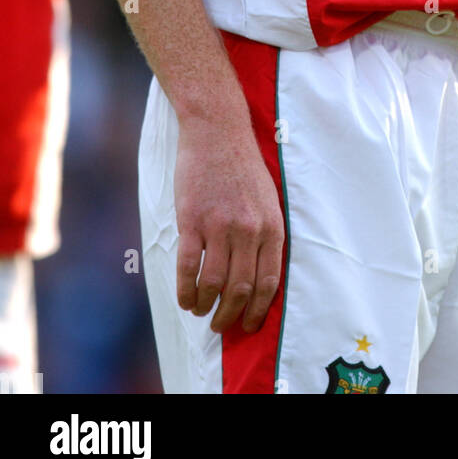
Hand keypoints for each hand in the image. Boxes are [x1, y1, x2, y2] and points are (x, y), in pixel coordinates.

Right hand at [174, 116, 283, 333]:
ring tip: (199, 311)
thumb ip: (265, 235)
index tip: (249, 326)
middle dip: (230, 316)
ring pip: (213, 284)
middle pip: (241, 290)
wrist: (217, 132)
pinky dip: (185, 290)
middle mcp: (249, 230)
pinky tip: (184, 299)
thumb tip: (258, 277)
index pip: (268, 282)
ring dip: (205, 306)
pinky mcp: (193, 220)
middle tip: (221, 326)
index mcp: (272, 226)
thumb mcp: (268, 199)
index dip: (258, 311)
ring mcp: (220, 226)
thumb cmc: (243, 167)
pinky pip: (188, 267)